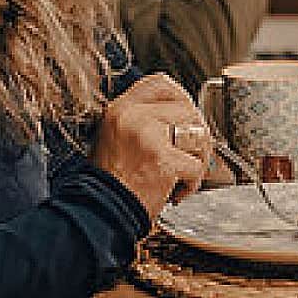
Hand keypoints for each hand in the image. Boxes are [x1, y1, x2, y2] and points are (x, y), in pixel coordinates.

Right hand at [92, 73, 209, 218]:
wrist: (99, 214)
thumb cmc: (108, 183)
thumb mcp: (113, 138)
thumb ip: (140, 122)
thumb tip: (177, 116)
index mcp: (120, 109)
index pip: (161, 83)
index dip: (180, 96)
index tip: (185, 114)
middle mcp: (133, 117)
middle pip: (187, 109)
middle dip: (196, 133)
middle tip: (191, 153)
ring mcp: (149, 136)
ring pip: (197, 134)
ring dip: (197, 158)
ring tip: (181, 175)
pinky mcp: (164, 160)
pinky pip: (196, 165)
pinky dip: (192, 183)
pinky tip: (176, 192)